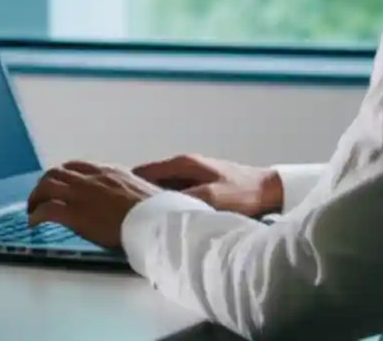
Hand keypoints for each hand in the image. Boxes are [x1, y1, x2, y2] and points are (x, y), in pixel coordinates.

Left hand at [26, 160, 163, 248]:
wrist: (155, 222)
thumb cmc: (155, 212)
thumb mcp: (143, 191)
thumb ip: (128, 190)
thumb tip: (129, 199)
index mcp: (110, 172)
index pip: (78, 166)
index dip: (65, 174)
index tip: (61, 183)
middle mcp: (92, 178)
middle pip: (57, 172)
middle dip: (45, 183)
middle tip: (41, 196)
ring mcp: (82, 194)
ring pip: (47, 185)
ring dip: (36, 197)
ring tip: (33, 209)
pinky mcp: (75, 214)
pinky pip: (47, 210)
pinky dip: (36, 215)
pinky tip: (34, 222)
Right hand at [132, 154, 282, 216]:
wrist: (268, 190)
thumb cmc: (242, 192)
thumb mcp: (212, 198)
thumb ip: (185, 202)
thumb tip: (159, 211)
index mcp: (182, 164)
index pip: (142, 171)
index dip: (126, 184)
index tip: (113, 198)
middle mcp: (183, 165)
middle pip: (149, 179)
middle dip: (136, 194)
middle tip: (122, 213)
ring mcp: (191, 174)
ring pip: (161, 187)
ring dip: (152, 200)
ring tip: (139, 218)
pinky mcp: (199, 184)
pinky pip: (173, 192)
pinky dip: (165, 203)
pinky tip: (163, 217)